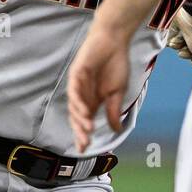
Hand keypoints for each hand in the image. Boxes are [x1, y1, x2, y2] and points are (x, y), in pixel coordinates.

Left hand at [67, 22, 132, 151]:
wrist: (114, 42)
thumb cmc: (116, 64)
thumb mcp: (117, 92)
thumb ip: (114, 110)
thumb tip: (116, 130)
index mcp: (92, 101)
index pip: (85, 121)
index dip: (83, 135)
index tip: (85, 149)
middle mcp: (82, 95)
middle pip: (76, 117)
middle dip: (80, 131)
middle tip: (85, 142)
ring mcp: (77, 85)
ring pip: (74, 106)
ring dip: (80, 118)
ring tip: (88, 129)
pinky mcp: (76, 74)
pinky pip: (74, 91)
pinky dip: (78, 102)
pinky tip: (84, 111)